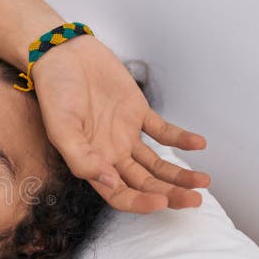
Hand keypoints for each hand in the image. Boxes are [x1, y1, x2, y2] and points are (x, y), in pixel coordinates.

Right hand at [30, 35, 210, 213]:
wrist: (65, 55)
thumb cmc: (55, 92)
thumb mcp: (61, 129)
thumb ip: (81, 159)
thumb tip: (108, 181)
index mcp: (91, 162)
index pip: (119, 194)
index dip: (140, 203)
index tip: (161, 203)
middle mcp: (110, 153)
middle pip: (145, 183)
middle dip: (170, 194)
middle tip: (194, 200)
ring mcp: (126, 134)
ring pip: (157, 163)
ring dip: (179, 174)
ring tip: (203, 181)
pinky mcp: (138, 112)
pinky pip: (163, 131)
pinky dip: (181, 139)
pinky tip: (198, 144)